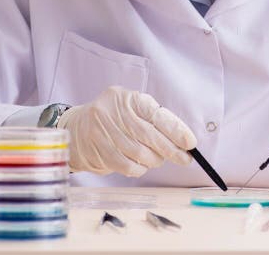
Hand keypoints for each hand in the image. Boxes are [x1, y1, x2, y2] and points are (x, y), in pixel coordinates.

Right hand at [58, 86, 196, 176]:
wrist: (77, 127)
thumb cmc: (115, 118)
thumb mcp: (132, 108)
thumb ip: (153, 119)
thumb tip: (181, 139)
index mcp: (128, 98)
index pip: (157, 114)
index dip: (176, 130)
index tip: (190, 142)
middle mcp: (114, 112)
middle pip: (150, 136)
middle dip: (171, 150)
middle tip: (185, 159)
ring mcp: (103, 132)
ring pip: (139, 154)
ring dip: (155, 160)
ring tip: (159, 159)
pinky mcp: (97, 151)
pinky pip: (126, 166)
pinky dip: (139, 169)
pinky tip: (142, 165)